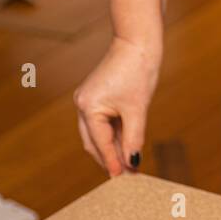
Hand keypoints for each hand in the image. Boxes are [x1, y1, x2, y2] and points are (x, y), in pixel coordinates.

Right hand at [73, 35, 159, 176]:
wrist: (138, 41)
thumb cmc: (137, 70)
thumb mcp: (137, 109)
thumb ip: (133, 138)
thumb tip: (132, 162)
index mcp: (88, 107)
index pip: (100, 143)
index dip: (113, 162)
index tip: (123, 178)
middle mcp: (83, 104)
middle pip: (94, 141)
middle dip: (110, 158)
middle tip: (126, 175)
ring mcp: (88, 99)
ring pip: (98, 133)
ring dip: (113, 147)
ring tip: (129, 163)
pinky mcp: (98, 95)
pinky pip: (103, 121)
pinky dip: (114, 133)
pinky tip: (126, 144)